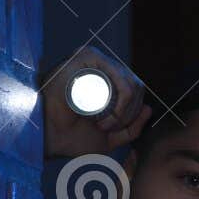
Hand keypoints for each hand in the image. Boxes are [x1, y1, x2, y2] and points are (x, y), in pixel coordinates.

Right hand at [41, 45, 151, 159]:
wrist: (48, 138)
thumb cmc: (72, 137)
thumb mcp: (110, 139)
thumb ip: (131, 128)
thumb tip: (149, 110)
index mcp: (105, 82)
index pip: (135, 89)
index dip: (133, 112)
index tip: (114, 130)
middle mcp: (101, 68)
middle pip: (136, 85)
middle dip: (128, 114)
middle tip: (107, 129)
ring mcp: (94, 61)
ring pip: (130, 83)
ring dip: (122, 112)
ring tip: (102, 125)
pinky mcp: (87, 58)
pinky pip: (119, 78)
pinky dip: (117, 104)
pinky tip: (100, 117)